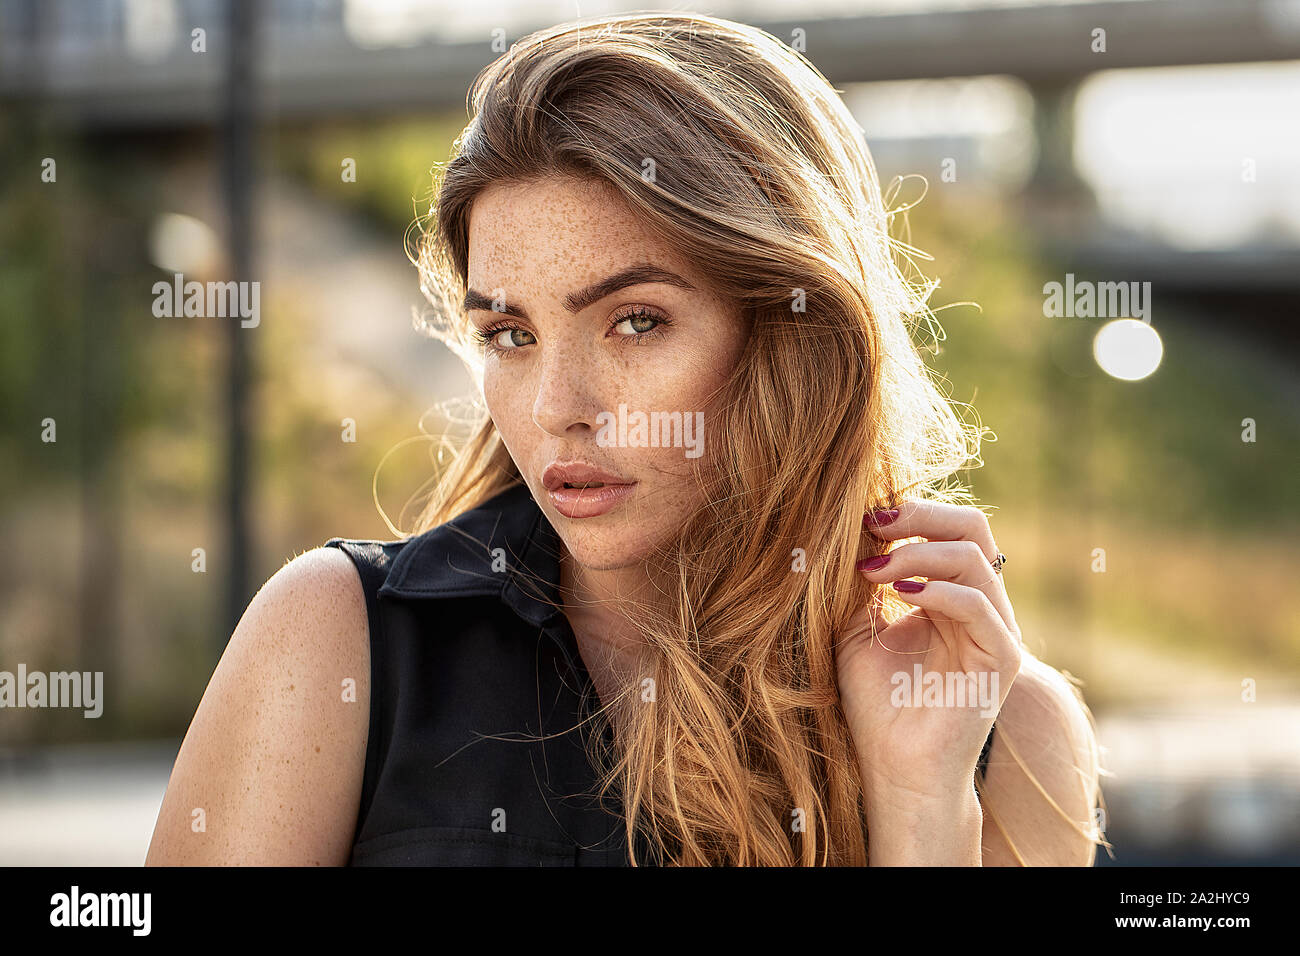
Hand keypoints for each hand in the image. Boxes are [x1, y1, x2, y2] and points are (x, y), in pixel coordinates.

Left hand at [836, 499, 1022, 802]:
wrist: (897, 768)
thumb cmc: (876, 704)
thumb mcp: (857, 628)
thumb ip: (863, 582)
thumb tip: (850, 528)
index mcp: (951, 594)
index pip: (948, 529)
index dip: (909, 512)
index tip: (860, 516)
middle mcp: (980, 606)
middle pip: (972, 529)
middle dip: (921, 515)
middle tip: (873, 522)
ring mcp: (996, 631)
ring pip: (974, 559)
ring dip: (919, 552)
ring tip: (875, 569)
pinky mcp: (1002, 659)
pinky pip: (980, 606)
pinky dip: (938, 590)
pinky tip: (900, 593)